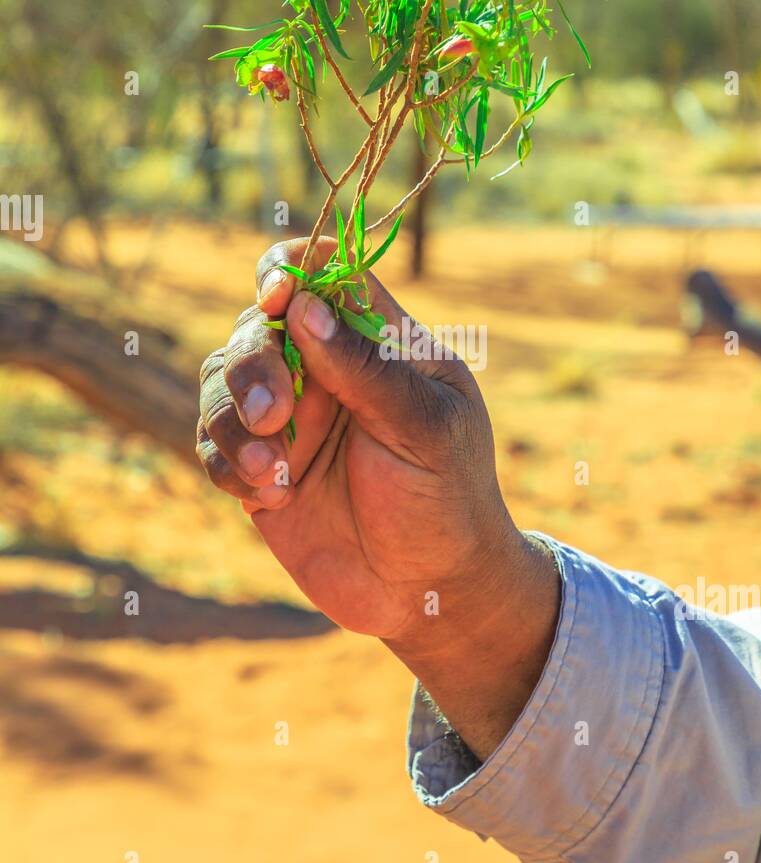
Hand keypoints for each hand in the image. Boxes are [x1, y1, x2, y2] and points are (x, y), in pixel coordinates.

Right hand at [197, 236, 559, 755]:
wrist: (430, 593)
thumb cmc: (447, 500)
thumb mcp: (424, 429)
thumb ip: (365, 368)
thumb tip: (303, 303)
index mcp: (377, 341)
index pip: (322, 269)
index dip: (287, 269)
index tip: (276, 299)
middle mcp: (325, 369)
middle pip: (254, 322)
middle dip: (253, 361)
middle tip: (278, 414)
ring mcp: (287, 418)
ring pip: (220, 379)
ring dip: (233, 418)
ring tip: (276, 471)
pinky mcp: (257, 468)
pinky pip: (211, 441)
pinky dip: (225, 461)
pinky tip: (267, 493)